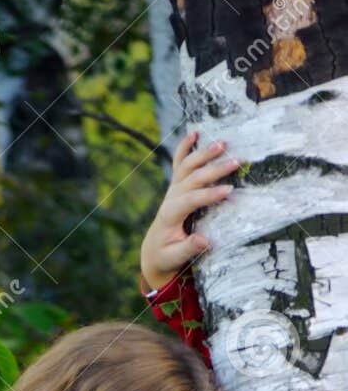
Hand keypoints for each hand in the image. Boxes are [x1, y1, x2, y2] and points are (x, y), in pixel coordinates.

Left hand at [139, 130, 238, 294]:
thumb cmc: (167, 255)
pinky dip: (185, 147)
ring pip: (188, 166)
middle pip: (193, 179)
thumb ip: (188, 248)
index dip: (209, 195)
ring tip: (223, 143)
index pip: (191, 200)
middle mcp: (170, 198)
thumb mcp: (175, 257)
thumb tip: (204, 241)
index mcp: (170, 215)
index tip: (229, 191)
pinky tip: (194, 133)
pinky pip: (179, 163)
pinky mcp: (176, 186)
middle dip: (214, 170)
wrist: (154, 249)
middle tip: (237, 161)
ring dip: (205, 154)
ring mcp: (173, 189)